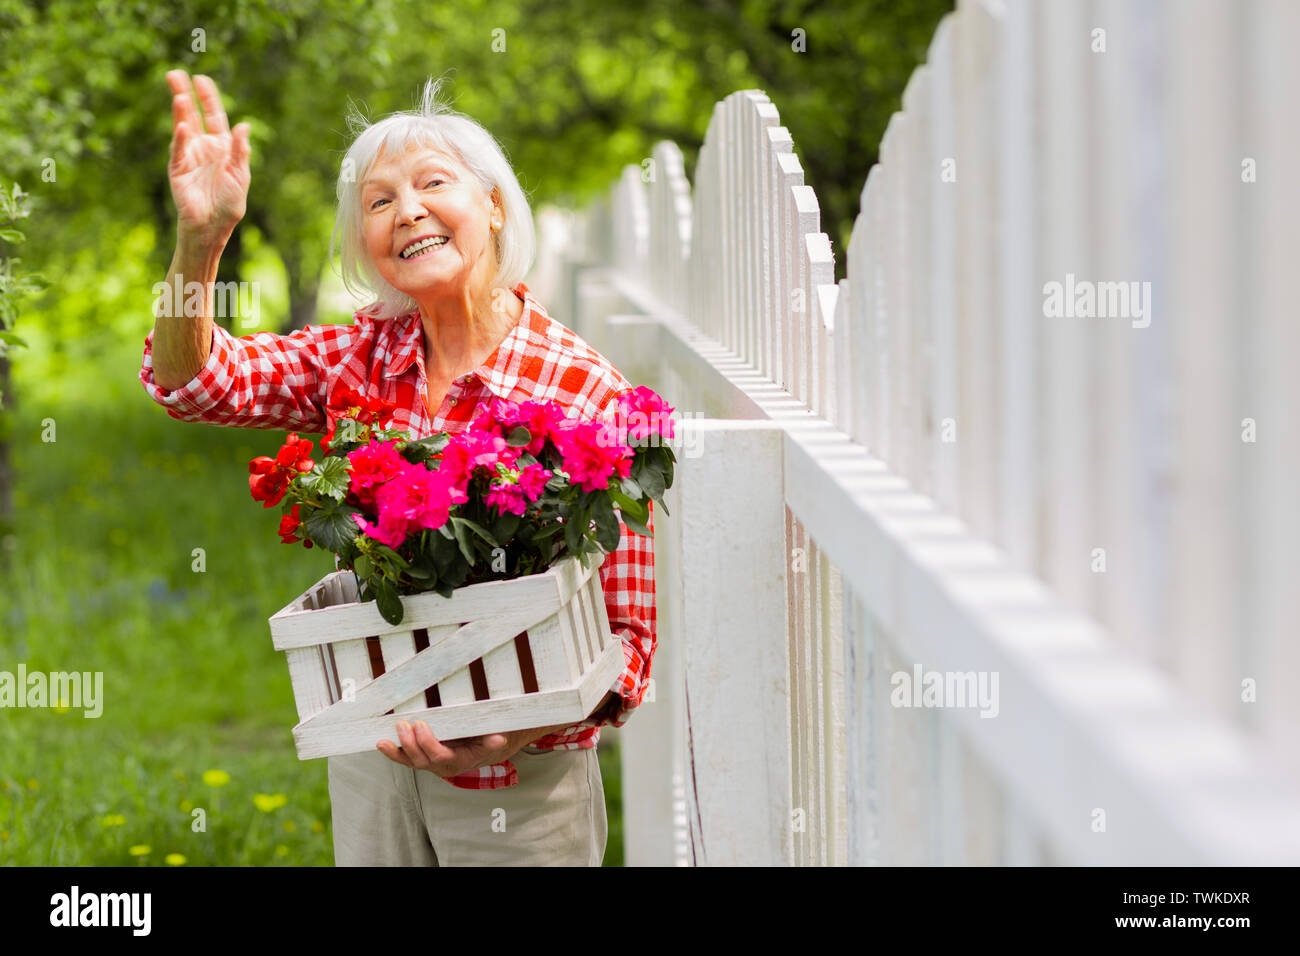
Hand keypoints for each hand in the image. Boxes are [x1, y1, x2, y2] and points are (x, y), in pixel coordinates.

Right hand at [165, 69, 249, 247]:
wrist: (212, 227)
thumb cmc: (229, 204)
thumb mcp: (240, 176)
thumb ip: (240, 151)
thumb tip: (244, 126)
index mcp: (221, 147)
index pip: (214, 116)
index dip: (208, 98)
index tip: (201, 79)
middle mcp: (203, 147)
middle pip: (192, 114)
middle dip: (185, 94)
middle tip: (175, 74)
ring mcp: (188, 156)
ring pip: (182, 127)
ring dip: (179, 110)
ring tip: (178, 92)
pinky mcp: (178, 169)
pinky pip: (178, 150)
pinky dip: (181, 139)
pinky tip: (183, 126)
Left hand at [376, 719, 570, 776]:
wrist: (490, 745)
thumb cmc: (491, 736)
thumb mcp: (496, 736)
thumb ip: (494, 740)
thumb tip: (498, 739)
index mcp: (460, 761)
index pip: (440, 756)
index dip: (428, 743)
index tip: (422, 724)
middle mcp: (444, 766)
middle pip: (422, 760)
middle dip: (411, 743)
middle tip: (405, 723)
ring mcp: (433, 763)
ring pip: (412, 761)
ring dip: (398, 750)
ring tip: (385, 738)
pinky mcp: (425, 757)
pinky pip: (407, 758)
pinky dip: (394, 752)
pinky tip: (382, 743)